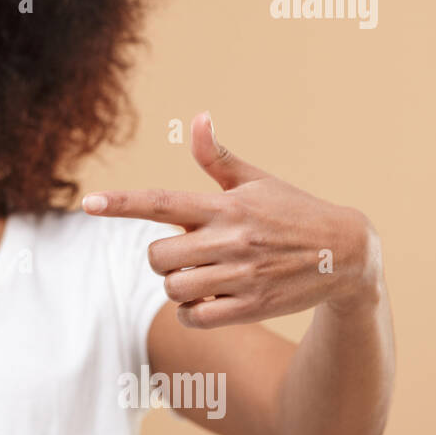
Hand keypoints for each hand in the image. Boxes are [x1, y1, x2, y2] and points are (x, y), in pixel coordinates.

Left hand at [81, 112, 381, 327]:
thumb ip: (217, 157)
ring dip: (178, 287)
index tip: (89, 203)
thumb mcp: (256, 181)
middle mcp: (230, 239)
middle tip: (187, 254)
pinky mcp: (252, 307)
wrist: (347, 254)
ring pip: (174, 289)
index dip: (122, 203)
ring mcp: (241, 276)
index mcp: (225, 205)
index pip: (162, 201)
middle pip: (158, 256)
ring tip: (202, 276)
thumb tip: (199, 118)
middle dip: (162, 258)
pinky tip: (208, 301)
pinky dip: (192, 313)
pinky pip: (195, 317)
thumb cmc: (292, 211)